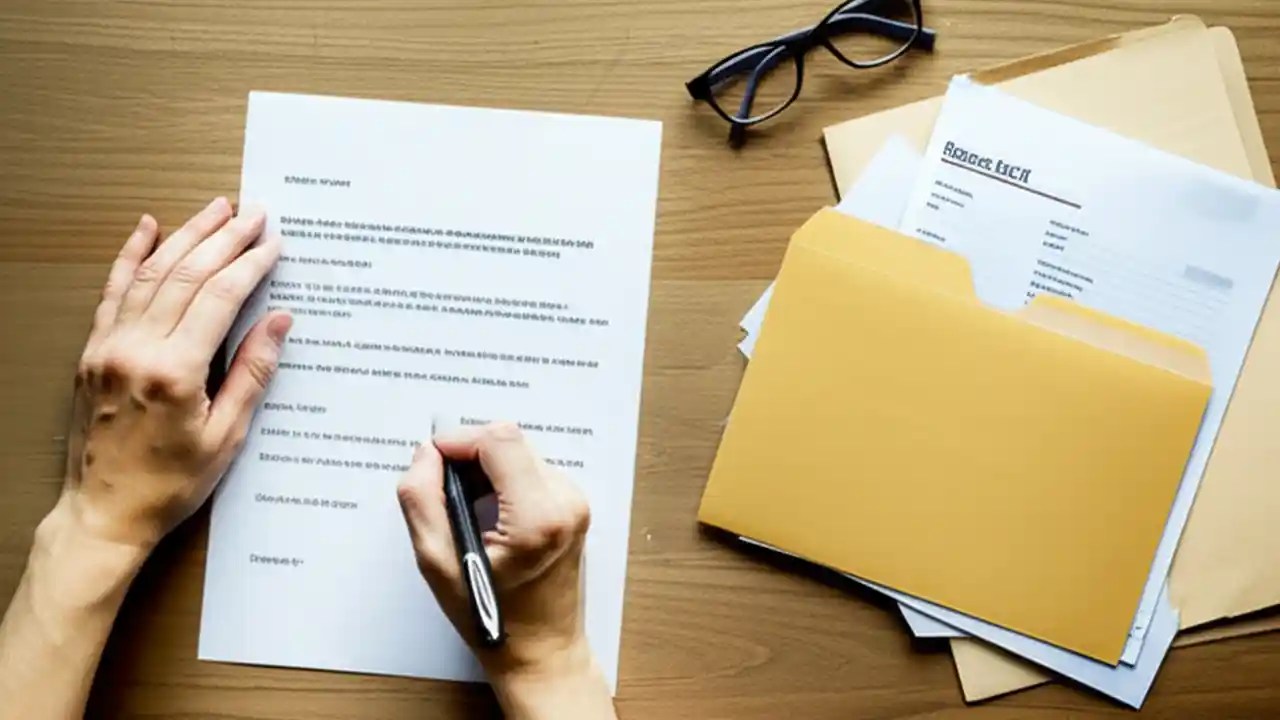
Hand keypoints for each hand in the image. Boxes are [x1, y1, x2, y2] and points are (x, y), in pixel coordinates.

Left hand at [57, 197, 290, 549]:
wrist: (104, 513)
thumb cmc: (169, 484)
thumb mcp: (225, 436)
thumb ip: (252, 373)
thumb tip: (277, 321)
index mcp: (174, 372)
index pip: (219, 298)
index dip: (249, 265)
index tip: (273, 242)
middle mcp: (136, 350)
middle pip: (186, 276)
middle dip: (224, 239)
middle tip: (254, 213)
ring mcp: (109, 347)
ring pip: (150, 274)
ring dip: (185, 237)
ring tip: (214, 209)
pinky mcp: (93, 352)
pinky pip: (113, 292)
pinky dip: (130, 256)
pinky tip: (146, 229)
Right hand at [397, 423, 615, 718]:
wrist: (542, 651)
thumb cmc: (495, 619)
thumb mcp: (439, 563)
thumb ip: (423, 500)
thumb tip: (426, 454)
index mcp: (538, 516)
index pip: (499, 441)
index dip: (458, 440)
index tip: (432, 460)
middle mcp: (565, 502)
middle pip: (510, 441)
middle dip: (469, 454)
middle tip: (443, 487)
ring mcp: (574, 502)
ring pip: (519, 452)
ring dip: (486, 467)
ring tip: (463, 504)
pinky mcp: (573, 505)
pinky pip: (531, 469)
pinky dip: (502, 478)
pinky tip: (486, 510)